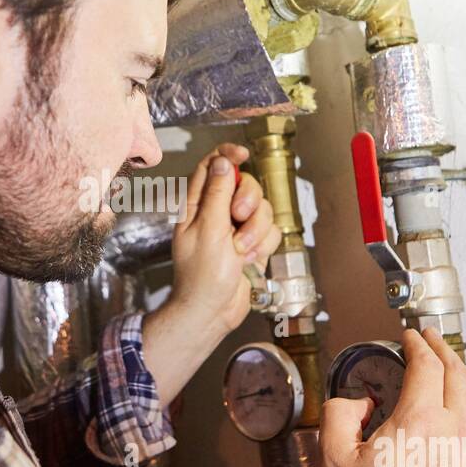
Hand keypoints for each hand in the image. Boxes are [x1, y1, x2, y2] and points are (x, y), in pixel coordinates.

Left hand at [166, 144, 278, 338]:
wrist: (212, 312)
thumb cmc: (202, 276)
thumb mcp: (209, 229)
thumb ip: (218, 193)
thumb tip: (223, 161)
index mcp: (197, 205)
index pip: (212, 165)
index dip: (228, 154)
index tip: (244, 154)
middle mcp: (216, 213)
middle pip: (244, 185)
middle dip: (249, 202)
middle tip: (239, 218)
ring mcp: (235, 229)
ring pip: (261, 210)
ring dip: (256, 231)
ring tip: (241, 252)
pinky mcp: (251, 244)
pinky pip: (269, 232)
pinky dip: (262, 246)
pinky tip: (248, 261)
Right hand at [320, 328, 465, 466]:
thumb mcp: (337, 463)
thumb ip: (339, 417)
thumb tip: (355, 402)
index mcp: (422, 419)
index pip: (426, 364)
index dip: (418, 343)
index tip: (413, 337)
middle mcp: (462, 431)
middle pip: (460, 374)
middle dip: (445, 352)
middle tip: (435, 343)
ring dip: (465, 386)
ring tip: (452, 383)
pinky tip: (465, 435)